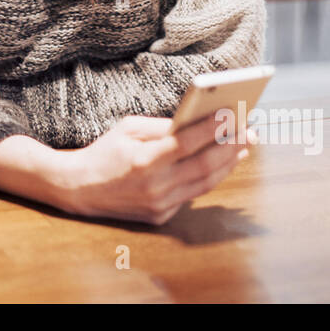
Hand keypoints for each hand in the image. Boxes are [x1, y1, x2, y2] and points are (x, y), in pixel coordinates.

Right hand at [56, 114, 254, 224]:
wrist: (80, 188)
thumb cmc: (105, 152)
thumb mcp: (128, 128)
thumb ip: (162, 126)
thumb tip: (196, 122)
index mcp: (144, 160)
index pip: (187, 143)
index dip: (212, 128)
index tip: (231, 114)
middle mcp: (154, 186)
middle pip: (204, 166)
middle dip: (230, 147)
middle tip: (248, 131)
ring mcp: (159, 205)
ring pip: (204, 184)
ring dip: (227, 164)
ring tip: (242, 147)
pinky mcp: (161, 216)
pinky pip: (192, 195)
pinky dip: (210, 178)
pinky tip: (221, 164)